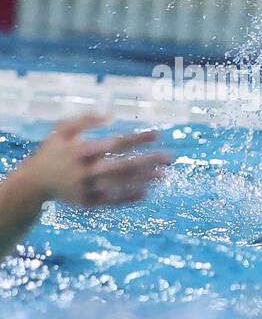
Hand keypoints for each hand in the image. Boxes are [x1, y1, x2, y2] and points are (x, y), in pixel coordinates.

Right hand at [17, 114, 170, 207]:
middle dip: (147, 162)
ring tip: (165, 175)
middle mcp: (82, 171)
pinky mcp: (87, 203)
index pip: (113, 143)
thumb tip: (112, 115)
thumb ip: (84, 120)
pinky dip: (129, 198)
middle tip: (170, 158)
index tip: (157, 134)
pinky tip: (147, 193)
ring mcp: (85, 189)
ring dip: (144, 180)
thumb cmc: (53, 151)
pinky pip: (112, 202)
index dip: (136, 139)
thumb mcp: (62, 131)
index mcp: (77, 151)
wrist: (34, 183)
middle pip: (121, 166)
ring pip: (119, 185)